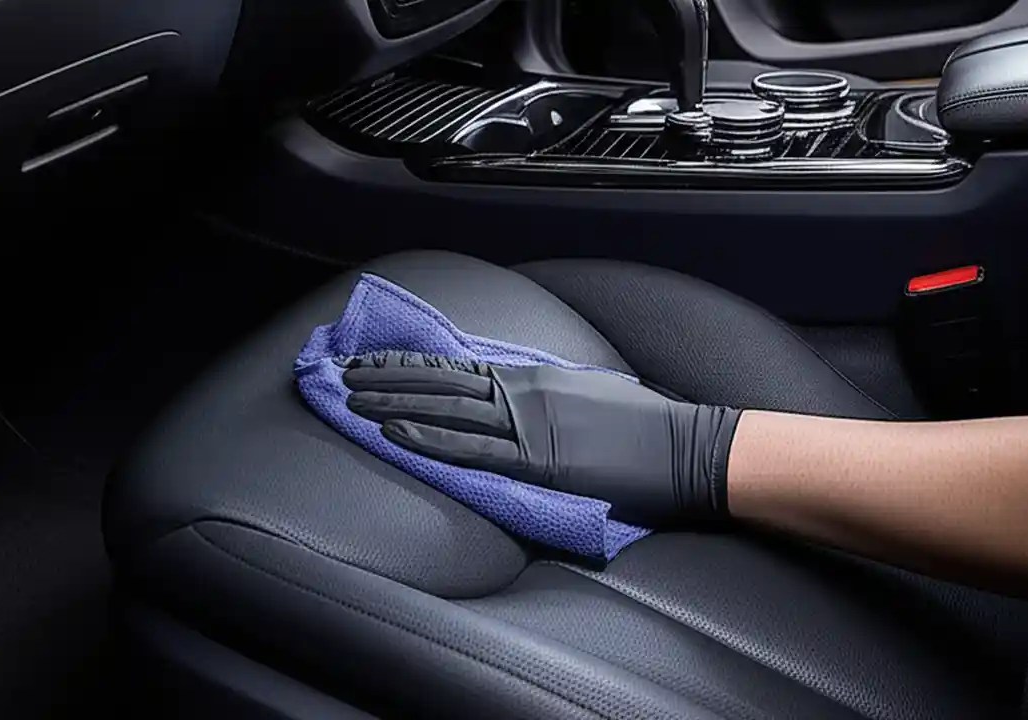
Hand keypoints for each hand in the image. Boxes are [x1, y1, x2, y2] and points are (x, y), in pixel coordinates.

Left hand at [343, 351, 742, 525]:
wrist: (688, 446)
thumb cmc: (647, 426)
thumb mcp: (589, 396)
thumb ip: (547, 397)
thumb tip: (521, 399)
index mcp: (533, 378)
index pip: (456, 367)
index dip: (408, 365)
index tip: (371, 361)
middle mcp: (522, 392)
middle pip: (439, 381)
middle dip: (385, 377)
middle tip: (339, 373)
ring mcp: (527, 424)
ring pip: (444, 406)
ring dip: (392, 401)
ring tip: (349, 398)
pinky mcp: (537, 460)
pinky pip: (471, 448)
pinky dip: (428, 436)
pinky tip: (394, 432)